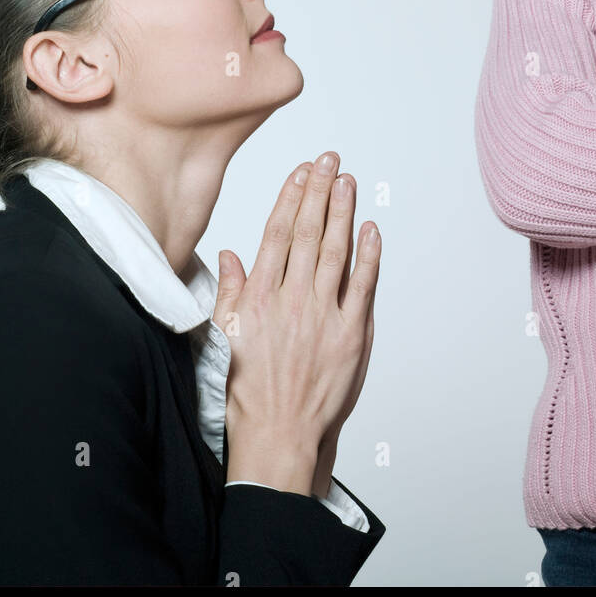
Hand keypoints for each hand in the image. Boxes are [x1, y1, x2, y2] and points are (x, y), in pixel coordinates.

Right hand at [214, 152, 380, 492]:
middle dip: (319, 192)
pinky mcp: (351, 334)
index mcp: (259, 298)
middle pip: (309, 233)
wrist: (279, 435)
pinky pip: (362, 285)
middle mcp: (291, 300)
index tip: (301, 172)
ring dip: (343, 213)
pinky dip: (368, 255)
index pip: (277, 234)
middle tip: (329, 161)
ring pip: (336, 251)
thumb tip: (229, 255)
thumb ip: (231, 291)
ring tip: (348, 182)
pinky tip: (371, 229)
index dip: (291, 198)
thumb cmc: (250, 391)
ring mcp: (323, 316)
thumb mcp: (225, 336)